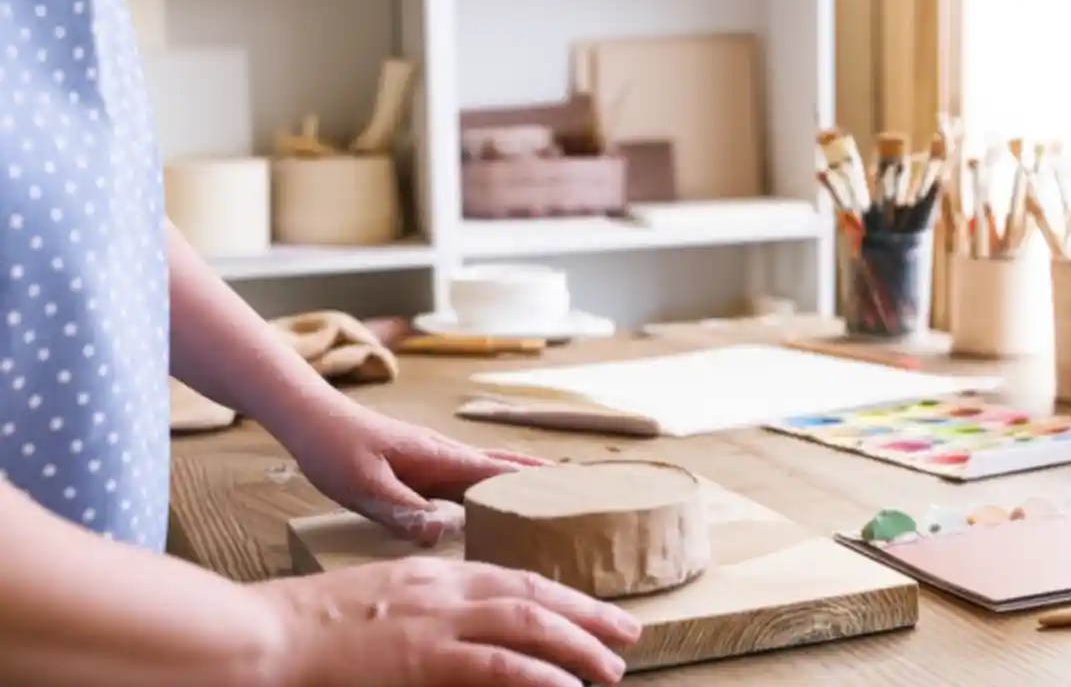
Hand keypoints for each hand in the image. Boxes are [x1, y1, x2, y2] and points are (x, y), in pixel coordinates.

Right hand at [255, 556, 641, 686]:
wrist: (263, 636)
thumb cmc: (308, 626)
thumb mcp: (374, 600)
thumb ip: (421, 609)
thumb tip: (457, 629)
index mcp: (431, 574)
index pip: (511, 577)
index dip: (559, 594)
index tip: (591, 611)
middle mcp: (442, 588)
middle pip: (533, 591)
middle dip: (587, 614)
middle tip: (628, 633)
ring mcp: (434, 621)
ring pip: (528, 621)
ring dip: (577, 644)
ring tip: (611, 668)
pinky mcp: (422, 658)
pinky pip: (497, 664)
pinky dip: (538, 674)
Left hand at [286, 403, 550, 543]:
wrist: (312, 421)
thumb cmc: (335, 450)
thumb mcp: (363, 486)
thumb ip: (402, 510)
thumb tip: (444, 531)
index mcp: (440, 458)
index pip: (498, 472)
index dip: (535, 483)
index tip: (571, 491)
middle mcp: (447, 456)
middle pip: (506, 467)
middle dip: (542, 479)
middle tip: (580, 495)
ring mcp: (438, 460)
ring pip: (491, 471)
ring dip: (522, 483)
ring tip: (554, 502)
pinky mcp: (426, 468)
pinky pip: (470, 481)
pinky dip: (495, 488)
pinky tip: (499, 506)